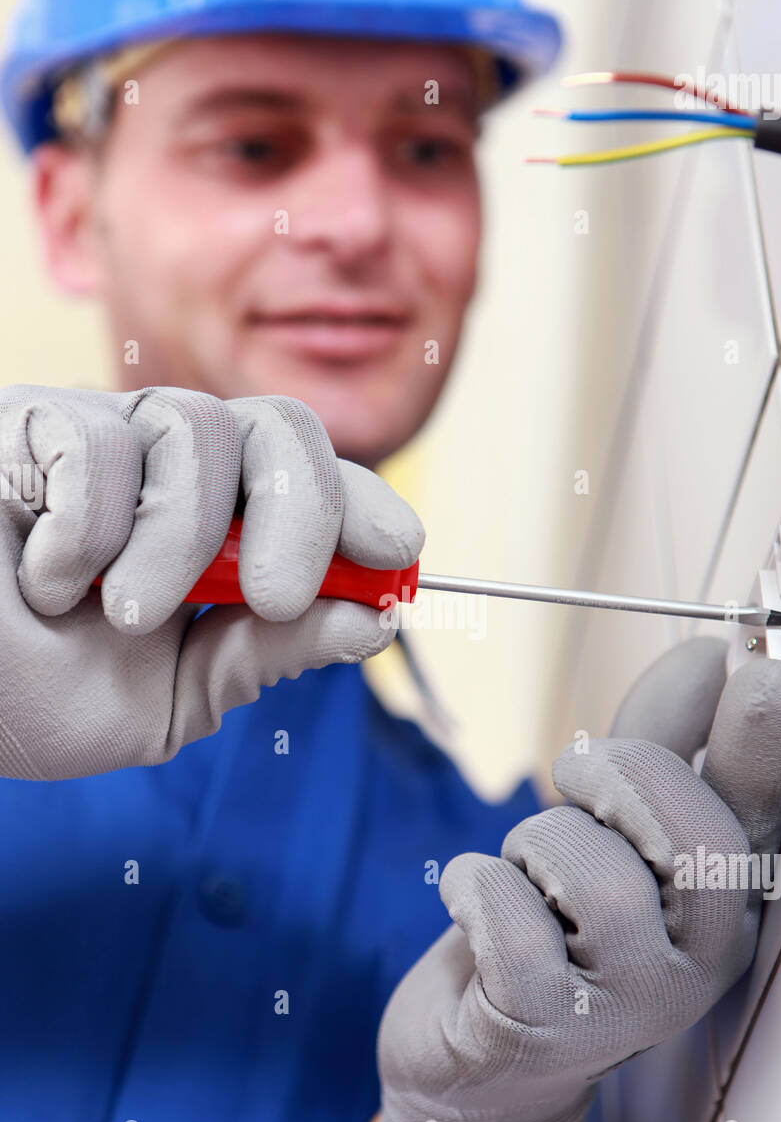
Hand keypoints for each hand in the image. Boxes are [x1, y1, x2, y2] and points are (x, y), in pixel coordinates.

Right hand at [0, 385, 422, 779]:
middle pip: (280, 430)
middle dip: (299, 511)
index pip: (310, 484)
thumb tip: (373, 620)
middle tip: (272, 593)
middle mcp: (169, 472)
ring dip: (175, 542)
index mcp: (213, 531)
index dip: (363, 507)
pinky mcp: (30, 422)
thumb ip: (263, 653)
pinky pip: (100, 440)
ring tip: (123, 614)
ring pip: (198, 429)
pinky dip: (85, 528)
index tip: (402, 555)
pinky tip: (45, 577)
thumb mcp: (171, 700)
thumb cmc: (32, 696)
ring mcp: (102, 437)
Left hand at [355, 654, 780, 1121]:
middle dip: (617, 773)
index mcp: (720, 898)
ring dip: (533, 843)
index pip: (757, 812)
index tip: (758, 670)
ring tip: (518, 870)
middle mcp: (699, 960)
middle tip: (572, 776)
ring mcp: (628, 1007)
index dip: (760, 743)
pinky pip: (512, 927)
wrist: (480, 1062)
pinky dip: (476, 888)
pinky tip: (471, 900)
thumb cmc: (550, 927)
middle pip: (691, 837)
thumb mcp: (602, 825)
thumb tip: (712, 655)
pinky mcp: (543, 1033)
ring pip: (594, 874)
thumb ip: (656, 741)